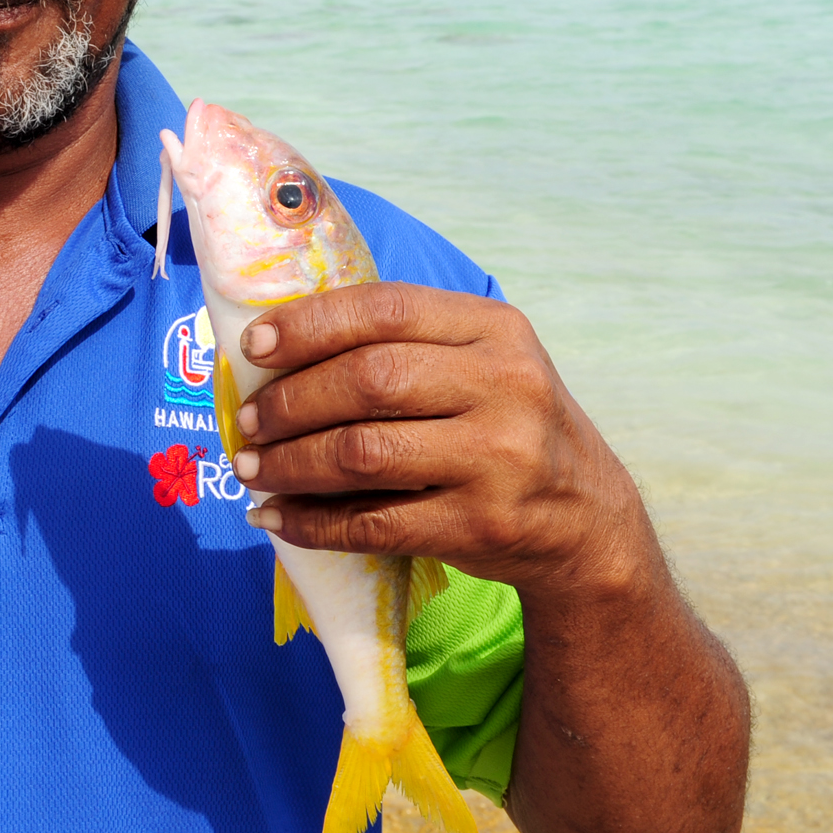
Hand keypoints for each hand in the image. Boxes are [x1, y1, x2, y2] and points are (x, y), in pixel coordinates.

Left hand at [231, 282, 651, 596]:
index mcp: (494, 328)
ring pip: (363, 452)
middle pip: (368, 381)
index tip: (254, 346)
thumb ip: (403, 345)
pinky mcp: (483, 523)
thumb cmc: (505, 426)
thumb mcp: (481, 363)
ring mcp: (498, 457)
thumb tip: (276, 348)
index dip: (308, 325)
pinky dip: (313, 522)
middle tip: (247, 421)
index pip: (385, 309)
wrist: (585, 519)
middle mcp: (504, 385)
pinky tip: (278, 518)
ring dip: (290, 464)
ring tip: (252, 468)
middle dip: (289, 401)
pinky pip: (374, 522)